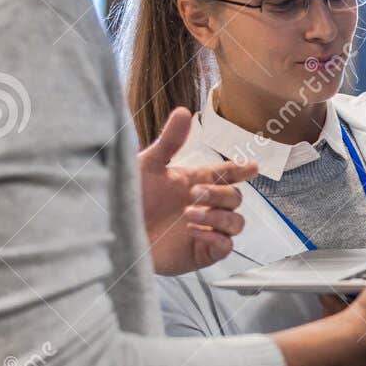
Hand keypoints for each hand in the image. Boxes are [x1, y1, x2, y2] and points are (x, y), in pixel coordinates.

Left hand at [138, 107, 257, 274]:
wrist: (113, 233)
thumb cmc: (128, 199)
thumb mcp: (147, 166)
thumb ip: (169, 142)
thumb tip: (183, 111)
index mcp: (195, 182)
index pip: (228, 175)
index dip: (242, 170)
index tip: (252, 167)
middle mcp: (205, 206)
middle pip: (235, 198)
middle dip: (220, 194)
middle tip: (194, 193)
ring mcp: (206, 230)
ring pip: (236, 222)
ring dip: (219, 216)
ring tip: (189, 215)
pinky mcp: (201, 253)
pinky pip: (225, 246)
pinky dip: (215, 238)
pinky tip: (192, 231)